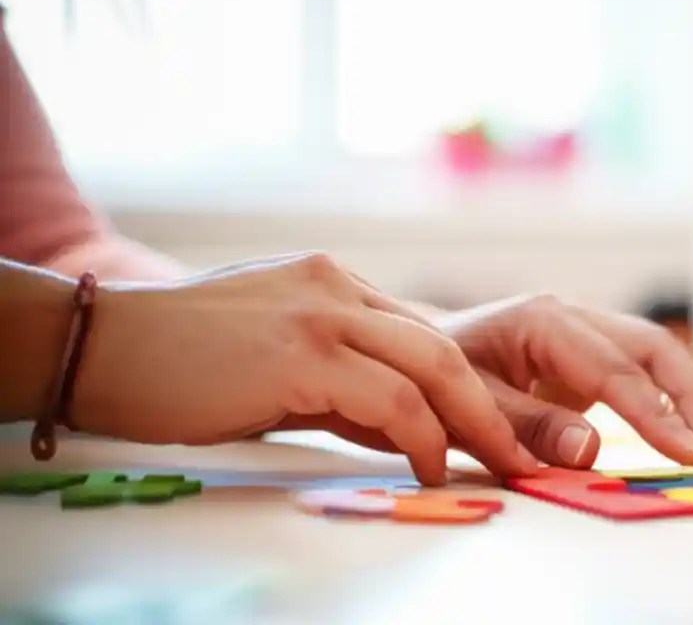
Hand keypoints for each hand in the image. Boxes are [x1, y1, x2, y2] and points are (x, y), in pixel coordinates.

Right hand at [73, 253, 537, 484]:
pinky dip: (421, 437)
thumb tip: (405, 430)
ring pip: (432, 366)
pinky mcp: (298, 352)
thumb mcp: (278, 364)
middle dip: (497, 407)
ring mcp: (320, 313)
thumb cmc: (182, 364)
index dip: (473, 388)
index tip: (506, 432)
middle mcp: (338, 288)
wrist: (98, 343)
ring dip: (476, 424)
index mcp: (335, 285)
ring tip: (502, 467)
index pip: (426, 336)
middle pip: (446, 347)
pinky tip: (426, 468)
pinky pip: (389, 397)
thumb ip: (342, 384)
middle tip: (532, 454)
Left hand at [437, 295, 692, 465]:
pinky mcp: (584, 358)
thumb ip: (526, 427)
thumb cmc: (429, 382)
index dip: (658, 417)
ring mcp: (582, 333)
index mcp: (542, 321)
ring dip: (685, 402)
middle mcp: (570, 317)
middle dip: (689, 401)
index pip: (616, 371)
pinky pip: (636, 374)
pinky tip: (681, 441)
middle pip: (651, 349)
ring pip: (652, 356)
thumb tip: (590, 450)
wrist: (408, 359)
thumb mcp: (466, 409)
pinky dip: (663, 405)